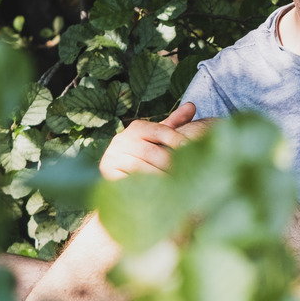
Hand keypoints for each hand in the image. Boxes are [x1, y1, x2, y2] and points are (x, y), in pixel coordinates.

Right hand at [99, 102, 214, 179]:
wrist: (121, 178)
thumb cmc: (148, 156)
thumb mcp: (161, 139)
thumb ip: (175, 124)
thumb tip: (191, 106)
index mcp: (137, 128)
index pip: (160, 130)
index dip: (177, 139)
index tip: (192, 149)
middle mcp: (122, 140)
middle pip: (152, 151)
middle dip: (172, 164)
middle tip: (189, 174)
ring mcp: (112, 157)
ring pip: (142, 168)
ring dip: (161, 178)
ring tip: (179, 186)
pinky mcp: (107, 175)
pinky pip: (129, 182)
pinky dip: (146, 189)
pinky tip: (161, 195)